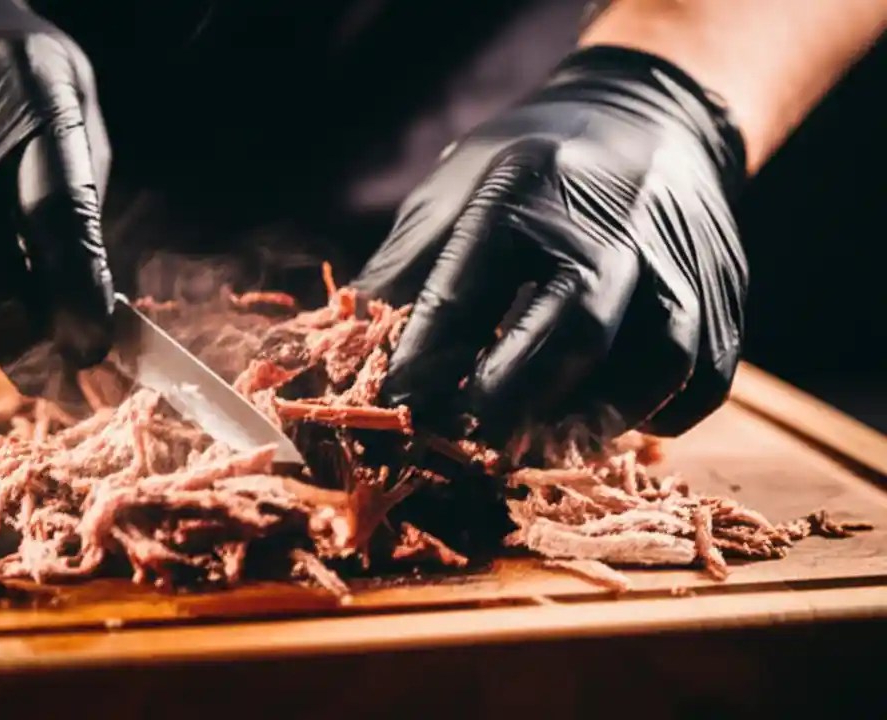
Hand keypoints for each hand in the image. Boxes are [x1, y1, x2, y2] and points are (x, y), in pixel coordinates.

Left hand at [355, 46, 748, 443]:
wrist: (651, 122)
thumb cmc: (530, 174)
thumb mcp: (453, 194)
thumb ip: (405, 273)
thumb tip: (348, 357)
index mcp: (525, 187)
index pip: (467, 286)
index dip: (426, 357)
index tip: (393, 406)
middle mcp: (614, 220)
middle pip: (575, 325)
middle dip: (517, 395)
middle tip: (471, 440)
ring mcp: (681, 259)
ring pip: (655, 360)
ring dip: (593, 418)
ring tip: (536, 446)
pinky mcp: (723, 297)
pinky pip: (701, 380)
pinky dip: (654, 416)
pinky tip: (603, 424)